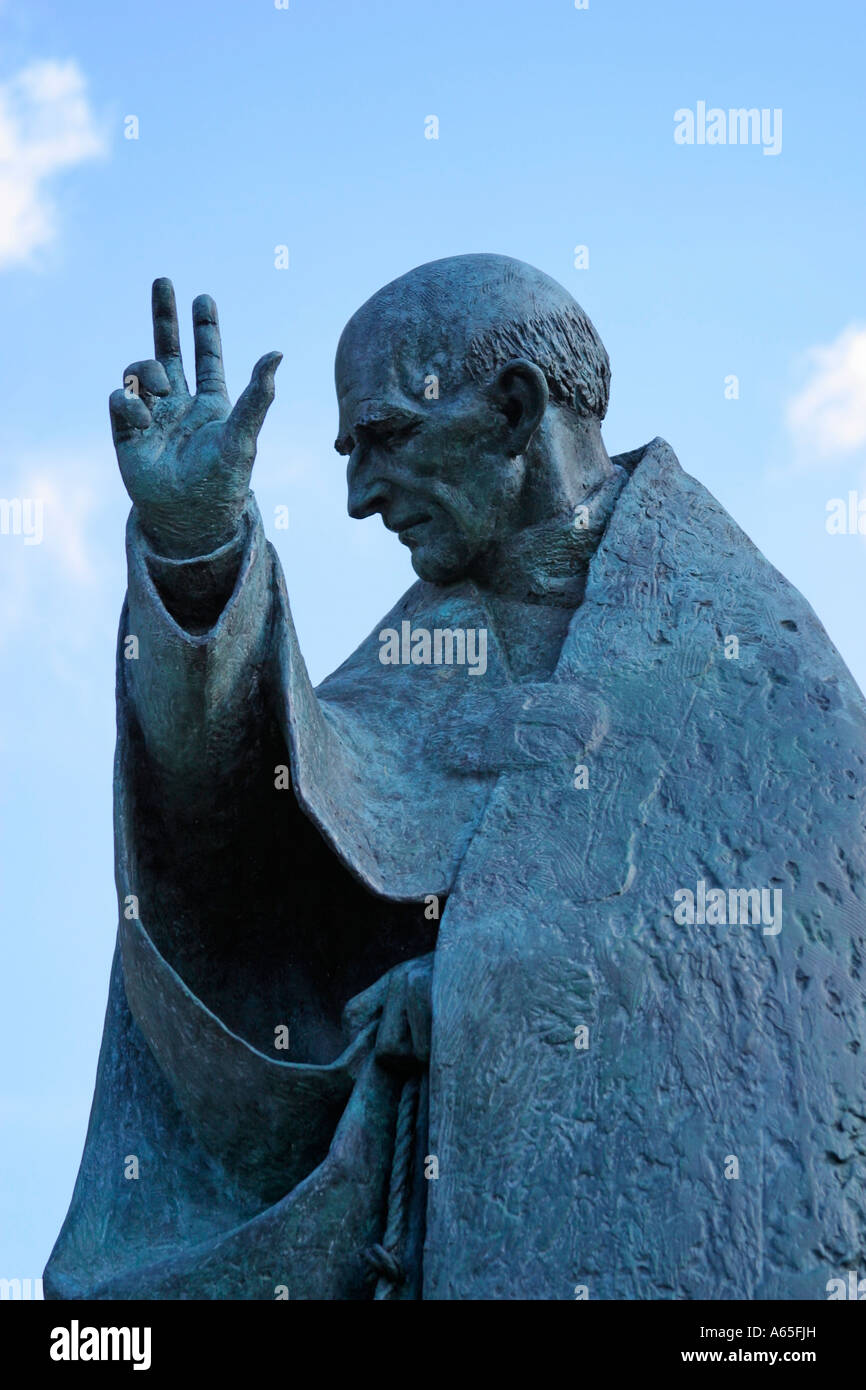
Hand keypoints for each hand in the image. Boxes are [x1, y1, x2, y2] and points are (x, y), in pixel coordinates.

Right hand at [110, 278, 280, 557]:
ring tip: (157, 389)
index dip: (204, 329)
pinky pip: (120, 399)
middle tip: (163, 281)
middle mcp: (180, 405)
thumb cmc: (223, 482)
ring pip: (140, 370)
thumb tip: (278, 352)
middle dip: (165, 316)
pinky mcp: (127, 433)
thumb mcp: (244, 435)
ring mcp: (152, 417)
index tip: (203, 298)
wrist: (189, 519)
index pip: (206, 358)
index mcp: (211, 404)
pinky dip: (129, 401)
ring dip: (147, 370)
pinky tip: (140, 417)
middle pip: (169, 350)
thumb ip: (259, 394)